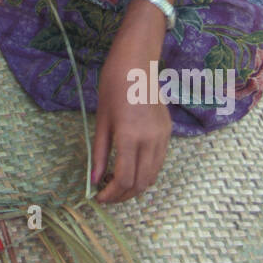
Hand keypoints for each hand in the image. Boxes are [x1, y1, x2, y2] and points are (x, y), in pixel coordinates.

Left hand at [91, 37, 171, 202]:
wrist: (136, 65)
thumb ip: (99, 153)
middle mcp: (150, 140)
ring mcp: (162, 137)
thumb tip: (94, 180)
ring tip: (118, 187)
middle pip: (140, 182)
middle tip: (107, 196)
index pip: (124, 178)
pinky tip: (131, 170)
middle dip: (123, 195)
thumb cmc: (112, 88)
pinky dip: (146, 173)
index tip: (98, 197)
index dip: (111, 194)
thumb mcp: (101, 122)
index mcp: (130, 136)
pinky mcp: (168, 132)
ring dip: (136, 187)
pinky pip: (159, 162)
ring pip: (153, 175)